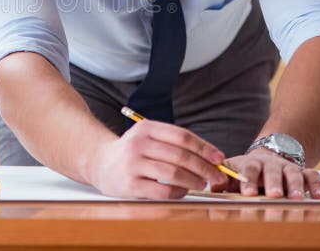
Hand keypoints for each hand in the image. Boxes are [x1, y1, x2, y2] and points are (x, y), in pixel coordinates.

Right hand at [88, 119, 227, 198]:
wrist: (100, 162)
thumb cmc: (133, 152)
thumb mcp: (148, 137)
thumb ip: (173, 143)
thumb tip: (211, 157)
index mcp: (146, 128)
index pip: (182, 136)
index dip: (204, 147)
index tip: (220, 158)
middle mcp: (138, 143)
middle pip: (180, 155)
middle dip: (205, 167)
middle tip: (218, 176)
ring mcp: (133, 164)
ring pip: (173, 173)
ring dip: (194, 180)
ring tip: (204, 184)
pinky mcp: (130, 184)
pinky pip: (162, 190)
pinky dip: (178, 192)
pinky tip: (184, 191)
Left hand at [210, 148, 319, 198]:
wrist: (267, 156)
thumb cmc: (246, 170)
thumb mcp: (232, 171)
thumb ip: (222, 180)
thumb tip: (212, 187)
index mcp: (251, 163)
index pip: (249, 168)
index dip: (248, 180)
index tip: (247, 193)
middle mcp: (271, 164)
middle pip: (273, 171)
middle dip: (273, 184)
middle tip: (273, 195)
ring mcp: (288, 167)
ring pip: (294, 174)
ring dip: (296, 186)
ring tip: (296, 198)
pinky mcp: (303, 171)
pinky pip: (312, 176)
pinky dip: (316, 185)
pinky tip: (318, 197)